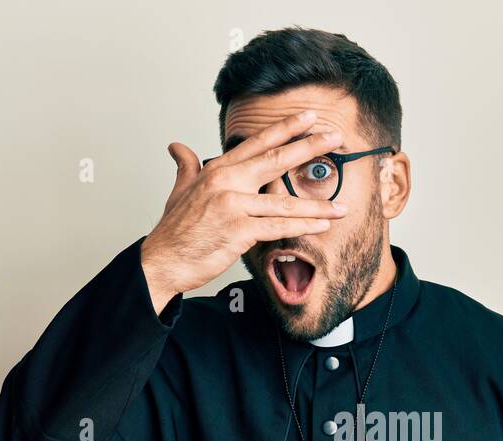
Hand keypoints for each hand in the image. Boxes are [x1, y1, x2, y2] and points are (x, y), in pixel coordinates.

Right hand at [139, 110, 348, 311]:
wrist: (161, 261)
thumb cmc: (173, 230)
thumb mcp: (180, 191)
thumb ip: (186, 167)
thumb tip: (178, 148)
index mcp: (217, 170)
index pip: (258, 143)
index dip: (286, 128)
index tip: (310, 118)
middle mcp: (226, 182)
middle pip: (276, 159)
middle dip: (309, 147)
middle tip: (336, 137)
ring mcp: (233, 205)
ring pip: (283, 201)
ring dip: (317, 205)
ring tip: (342, 205)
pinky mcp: (238, 231)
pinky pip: (278, 227)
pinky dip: (302, 227)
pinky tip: (322, 226)